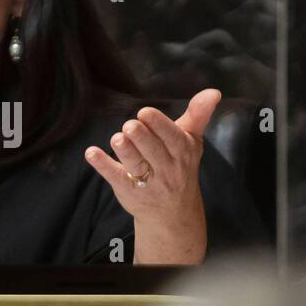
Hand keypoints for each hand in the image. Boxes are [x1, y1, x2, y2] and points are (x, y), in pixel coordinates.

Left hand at [83, 89, 220, 263]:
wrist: (174, 213)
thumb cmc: (180, 166)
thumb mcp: (192, 141)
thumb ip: (198, 115)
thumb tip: (214, 91)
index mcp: (183, 152)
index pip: (172, 137)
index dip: (159, 125)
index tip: (145, 112)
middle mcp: (167, 168)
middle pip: (153, 151)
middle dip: (141, 138)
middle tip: (130, 125)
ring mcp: (148, 182)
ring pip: (136, 165)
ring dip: (125, 152)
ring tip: (117, 139)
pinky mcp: (129, 191)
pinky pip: (115, 178)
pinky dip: (103, 165)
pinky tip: (91, 153)